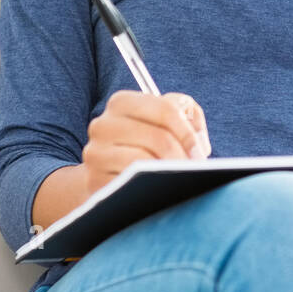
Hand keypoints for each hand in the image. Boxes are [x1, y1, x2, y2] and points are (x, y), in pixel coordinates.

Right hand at [81, 90, 210, 198]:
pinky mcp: (94, 180)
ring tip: (181, 179)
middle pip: (159, 137)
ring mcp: (95, 153)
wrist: (110, 176)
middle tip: (194, 170)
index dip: (188, 132)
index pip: (165, 109)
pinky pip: (130, 183)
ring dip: (170, 172)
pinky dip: (151, 187)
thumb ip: (185, 111)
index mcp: (121, 102)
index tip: (198, 151)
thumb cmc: (146, 144)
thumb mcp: (165, 120)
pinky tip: (160, 189)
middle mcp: (103, 124)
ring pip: (145, 161)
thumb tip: (192, 126)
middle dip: (183, 156)